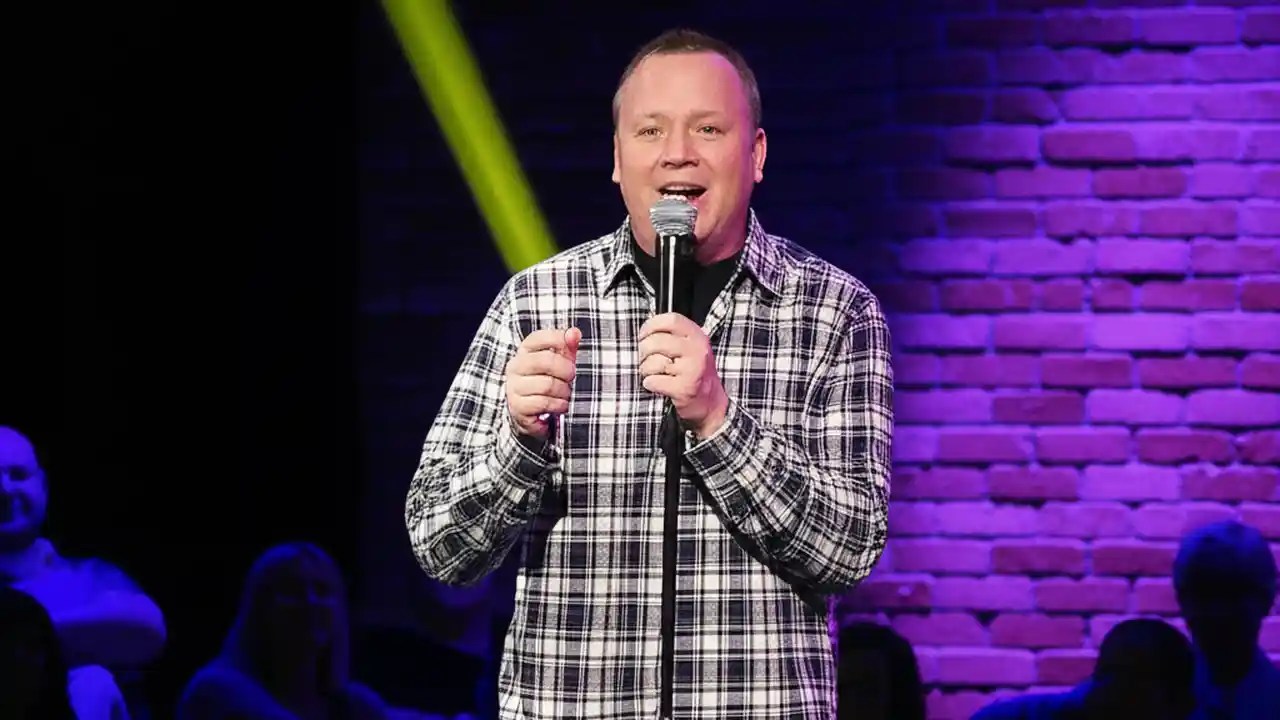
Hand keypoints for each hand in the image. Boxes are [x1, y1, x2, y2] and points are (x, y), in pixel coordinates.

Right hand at [505, 327, 580, 439]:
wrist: (532, 412)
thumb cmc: (549, 381)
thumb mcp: (560, 362)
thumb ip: (568, 346)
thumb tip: (574, 333)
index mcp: (525, 351)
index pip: (538, 337)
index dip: (558, 340)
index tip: (571, 349)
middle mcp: (515, 366)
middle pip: (546, 361)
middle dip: (566, 370)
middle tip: (572, 377)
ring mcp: (514, 386)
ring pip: (547, 385)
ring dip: (564, 391)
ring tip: (566, 393)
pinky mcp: (517, 406)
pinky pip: (544, 403)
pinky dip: (558, 405)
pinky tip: (561, 405)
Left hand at [638, 313, 728, 437]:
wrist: (711, 403)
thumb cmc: (694, 372)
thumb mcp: (691, 348)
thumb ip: (673, 336)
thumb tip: (645, 331)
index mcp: (697, 336)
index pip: (671, 319)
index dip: (651, 325)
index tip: (643, 335)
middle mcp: (697, 350)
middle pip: (655, 341)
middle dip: (643, 352)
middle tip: (645, 359)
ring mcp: (692, 369)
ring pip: (652, 362)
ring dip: (646, 370)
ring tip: (654, 374)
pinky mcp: (684, 388)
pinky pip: (653, 381)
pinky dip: (650, 384)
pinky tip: (658, 385)